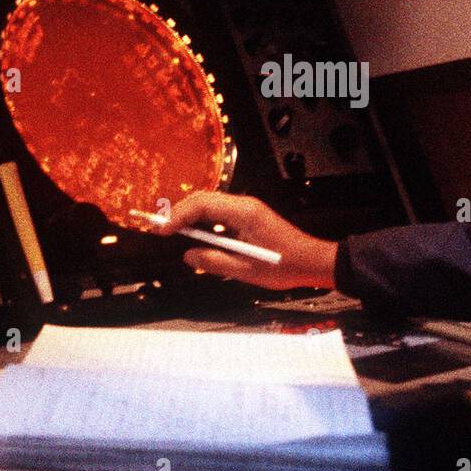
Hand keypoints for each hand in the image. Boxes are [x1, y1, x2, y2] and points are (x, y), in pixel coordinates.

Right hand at [156, 191, 338, 290]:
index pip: (203, 205)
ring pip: (210, 204)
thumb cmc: (284, 265)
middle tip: (160, 228)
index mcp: (244, 212)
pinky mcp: (249, 217)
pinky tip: (194, 233)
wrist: (311, 262)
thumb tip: (189, 256)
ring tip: (171, 229)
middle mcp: (245, 205)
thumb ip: (214, 262)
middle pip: (204, 199)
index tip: (162, 230)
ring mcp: (247, 209)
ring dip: (190, 214)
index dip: (179, 215)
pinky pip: (220, 212)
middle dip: (179, 212)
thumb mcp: (245, 270)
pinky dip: (203, 220)